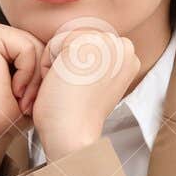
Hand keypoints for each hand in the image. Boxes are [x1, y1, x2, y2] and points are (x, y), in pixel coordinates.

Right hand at [0, 22, 43, 175]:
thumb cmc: (15, 113)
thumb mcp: (40, 80)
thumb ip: (52, 57)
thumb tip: (91, 43)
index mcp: (5, 38)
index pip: (44, 45)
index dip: (45, 72)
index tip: (32, 96)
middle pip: (40, 43)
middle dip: (40, 75)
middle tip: (26, 100)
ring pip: (36, 46)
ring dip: (34, 78)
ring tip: (20, 98)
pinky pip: (26, 49)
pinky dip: (26, 74)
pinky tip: (12, 90)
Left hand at [29, 27, 139, 160]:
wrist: (73, 134)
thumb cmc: (78, 115)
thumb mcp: (96, 81)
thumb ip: (97, 60)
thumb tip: (81, 47)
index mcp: (128, 55)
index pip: (88, 45)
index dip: (77, 69)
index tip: (82, 93)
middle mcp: (123, 45)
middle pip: (76, 40)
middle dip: (66, 66)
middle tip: (74, 93)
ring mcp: (105, 42)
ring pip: (63, 42)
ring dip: (57, 67)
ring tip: (68, 89)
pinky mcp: (84, 43)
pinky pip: (51, 46)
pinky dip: (47, 68)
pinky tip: (60, 86)